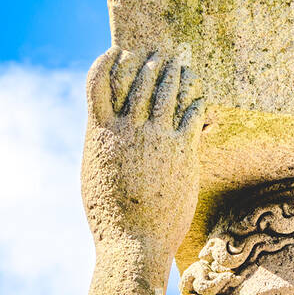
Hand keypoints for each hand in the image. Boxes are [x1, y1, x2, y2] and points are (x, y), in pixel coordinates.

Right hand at [81, 46, 205, 267]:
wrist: (134, 242)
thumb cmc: (110, 218)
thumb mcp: (95, 176)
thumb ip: (100, 149)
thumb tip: (103, 137)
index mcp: (99, 133)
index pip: (97, 81)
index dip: (106, 62)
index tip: (117, 52)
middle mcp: (126, 129)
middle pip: (139, 80)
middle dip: (150, 63)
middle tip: (160, 53)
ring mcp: (155, 138)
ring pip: (166, 92)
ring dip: (175, 74)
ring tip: (181, 65)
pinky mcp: (181, 151)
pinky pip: (191, 115)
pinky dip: (195, 102)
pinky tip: (199, 98)